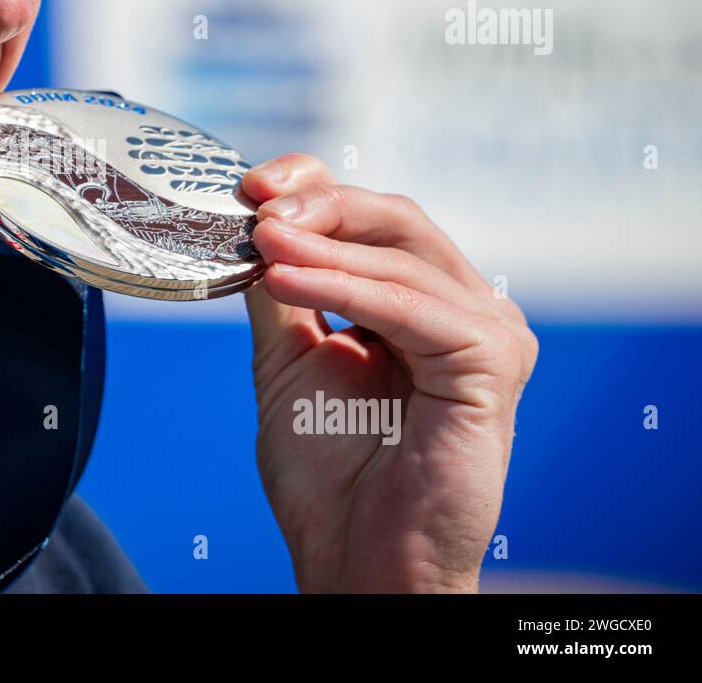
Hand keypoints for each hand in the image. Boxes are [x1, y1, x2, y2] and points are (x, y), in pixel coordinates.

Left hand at [239, 154, 537, 592]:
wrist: (358, 558)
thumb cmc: (329, 475)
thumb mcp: (290, 359)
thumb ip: (283, 289)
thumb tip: (256, 223)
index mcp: (416, 302)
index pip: (372, 215)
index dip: (314, 185)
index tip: (251, 187)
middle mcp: (457, 307)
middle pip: (392, 219)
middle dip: (318, 204)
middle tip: (258, 207)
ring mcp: (484, 330)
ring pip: (400, 253)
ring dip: (321, 243)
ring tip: (262, 241)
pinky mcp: (492, 359)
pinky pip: (409, 305)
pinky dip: (343, 286)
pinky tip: (286, 277)